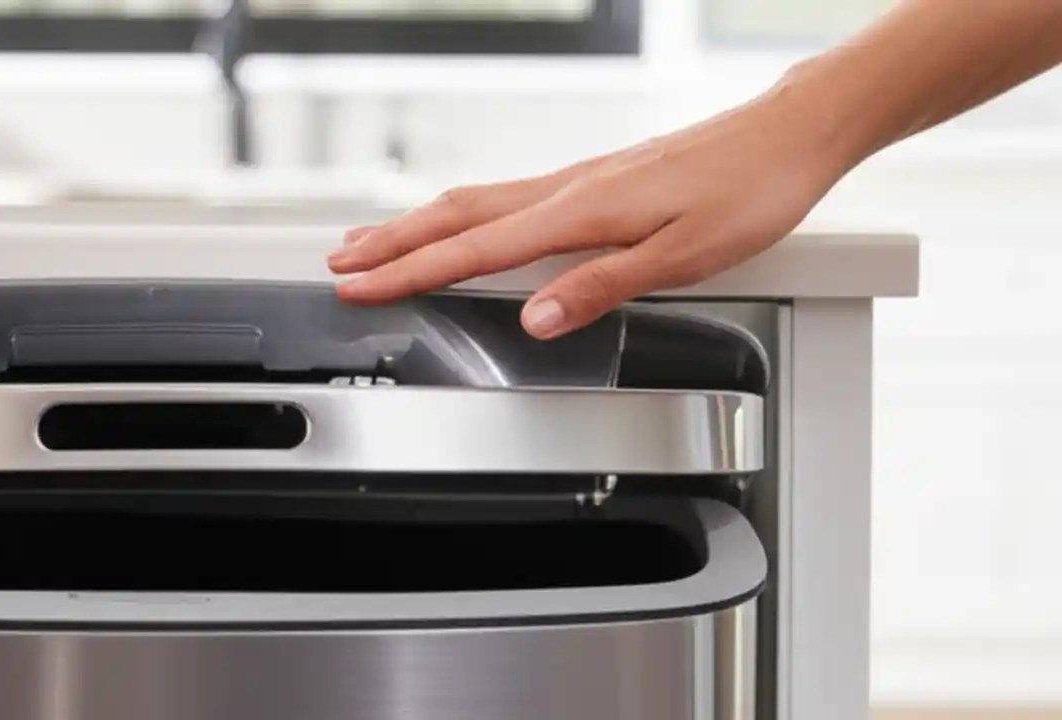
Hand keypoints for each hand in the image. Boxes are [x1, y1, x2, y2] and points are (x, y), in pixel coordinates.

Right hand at [327, 83, 856, 338]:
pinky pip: (507, 196)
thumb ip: (601, 287)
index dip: (410, 272)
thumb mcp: (683, 256)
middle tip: (340, 261)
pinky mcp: (594, 178)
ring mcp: (578, 178)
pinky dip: (464, 214)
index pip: (474, 249)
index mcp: (581, 211)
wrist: (787, 134)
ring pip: (477, 201)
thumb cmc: (747, 191)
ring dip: (420, 224)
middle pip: (458, 215)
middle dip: (393, 242)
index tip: (359, 286)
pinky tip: (464, 224)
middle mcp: (568, 186)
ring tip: (378, 241)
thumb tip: (534, 319)